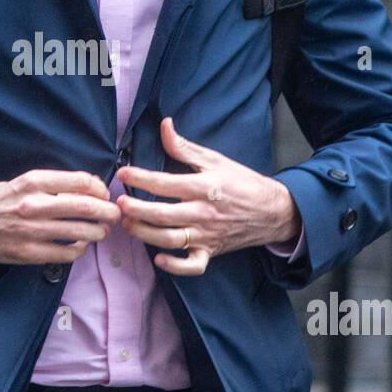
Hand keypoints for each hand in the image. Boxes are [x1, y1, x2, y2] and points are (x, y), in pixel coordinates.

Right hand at [0, 169, 121, 265]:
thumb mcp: (22, 181)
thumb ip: (52, 184)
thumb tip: (87, 188)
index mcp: (33, 181)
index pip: (81, 182)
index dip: (100, 189)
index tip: (104, 194)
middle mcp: (34, 204)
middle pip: (87, 208)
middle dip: (108, 212)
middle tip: (114, 215)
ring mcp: (32, 231)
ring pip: (81, 232)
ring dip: (98, 232)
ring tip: (100, 232)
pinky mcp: (28, 253)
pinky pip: (66, 253)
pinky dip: (80, 249)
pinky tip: (80, 245)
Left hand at [115, 116, 300, 275]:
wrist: (272, 211)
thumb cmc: (242, 183)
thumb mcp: (215, 160)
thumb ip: (185, 146)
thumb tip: (164, 125)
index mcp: (204, 187)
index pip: (165, 183)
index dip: (140, 177)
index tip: (122, 173)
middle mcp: (203, 213)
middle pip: (162, 214)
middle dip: (136, 209)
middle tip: (119, 203)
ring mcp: (207, 235)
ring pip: (170, 239)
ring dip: (145, 233)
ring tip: (128, 224)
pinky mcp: (211, 252)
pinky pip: (192, 266)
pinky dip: (175, 266)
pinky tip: (158, 258)